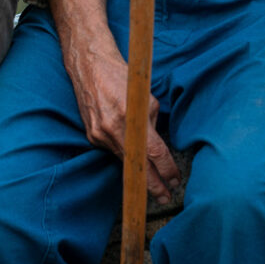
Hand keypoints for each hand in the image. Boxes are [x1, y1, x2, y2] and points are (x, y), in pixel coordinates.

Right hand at [66, 46, 179, 203]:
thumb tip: (158, 144)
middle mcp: (112, 129)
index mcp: (130, 118)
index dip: (167, 170)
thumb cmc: (121, 76)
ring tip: (152, 180)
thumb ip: (152, 123)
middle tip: (165, 197)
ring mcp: (99, 134)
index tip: (175, 181)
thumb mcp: (146, 97)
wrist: (89, 66)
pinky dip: (123, 151)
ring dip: (138, 169)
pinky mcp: (91, 135)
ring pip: (124, 160)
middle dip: (153, 185)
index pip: (154, 153)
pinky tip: (129, 149)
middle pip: (137, 167)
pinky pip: (112, 150)